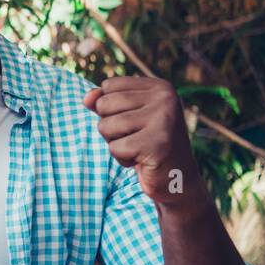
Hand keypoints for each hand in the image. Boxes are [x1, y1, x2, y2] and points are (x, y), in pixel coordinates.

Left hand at [85, 76, 198, 206]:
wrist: (178, 178)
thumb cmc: (148, 143)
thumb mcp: (127, 116)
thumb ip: (104, 102)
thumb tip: (87, 97)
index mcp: (160, 87)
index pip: (108, 86)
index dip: (110, 108)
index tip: (135, 121)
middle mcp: (165, 99)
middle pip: (104, 104)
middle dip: (110, 126)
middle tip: (135, 138)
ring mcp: (163, 120)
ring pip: (106, 126)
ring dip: (115, 143)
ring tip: (138, 148)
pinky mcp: (157, 144)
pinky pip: (115, 148)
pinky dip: (122, 158)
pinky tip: (142, 160)